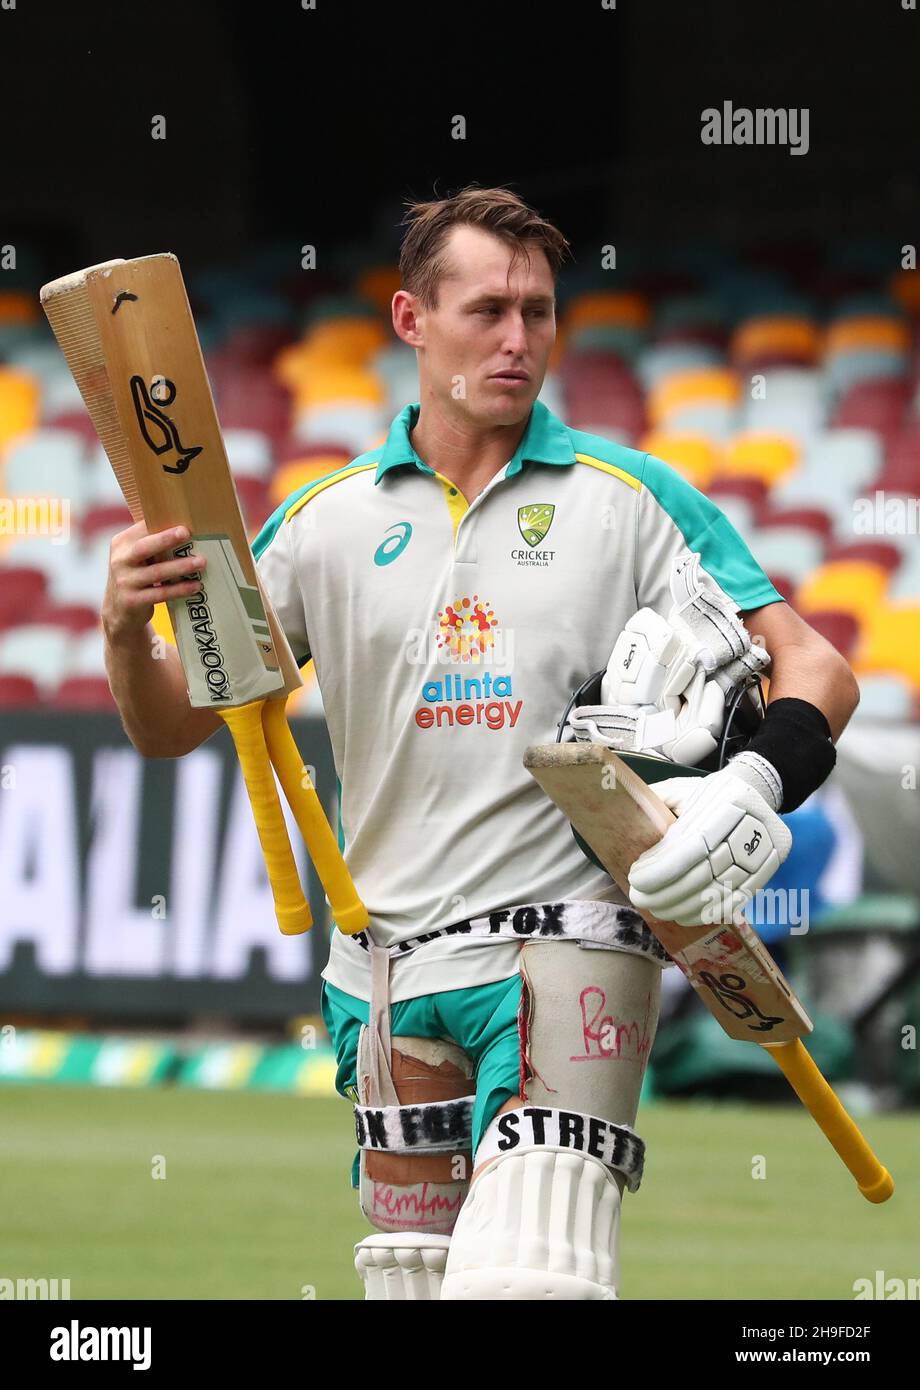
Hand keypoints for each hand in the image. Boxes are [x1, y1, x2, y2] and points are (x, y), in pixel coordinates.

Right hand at [102, 520, 206, 639]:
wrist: (118, 610)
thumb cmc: (135, 576)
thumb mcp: (135, 557)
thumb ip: (152, 543)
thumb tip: (186, 529)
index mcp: (121, 544)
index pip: (141, 529)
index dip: (160, 523)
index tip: (182, 519)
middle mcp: (120, 561)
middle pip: (144, 548)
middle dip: (165, 539)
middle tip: (186, 532)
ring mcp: (125, 582)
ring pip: (156, 572)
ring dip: (180, 566)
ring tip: (201, 562)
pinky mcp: (132, 601)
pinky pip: (161, 593)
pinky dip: (180, 589)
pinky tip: (196, 585)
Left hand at [627, 768, 791, 926]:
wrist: (756, 795)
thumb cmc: (710, 792)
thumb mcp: (680, 788)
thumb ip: (652, 803)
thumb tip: (624, 823)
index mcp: (730, 803)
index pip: (692, 847)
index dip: (662, 869)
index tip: (636, 877)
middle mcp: (752, 831)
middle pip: (704, 874)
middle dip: (665, 892)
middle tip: (638, 896)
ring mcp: (763, 857)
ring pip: (718, 894)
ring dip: (680, 907)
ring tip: (655, 907)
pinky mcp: (764, 876)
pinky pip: (733, 904)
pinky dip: (703, 913)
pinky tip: (681, 914)